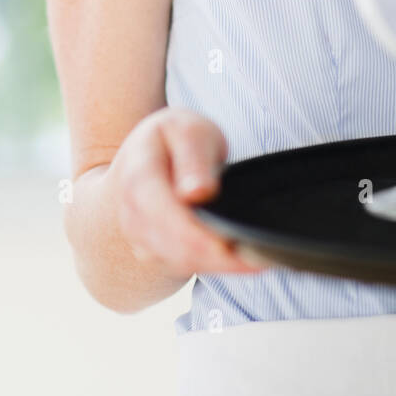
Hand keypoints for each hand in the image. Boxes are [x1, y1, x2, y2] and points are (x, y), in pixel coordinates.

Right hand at [111, 107, 270, 278]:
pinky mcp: (151, 252)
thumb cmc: (174, 139)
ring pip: (181, 263)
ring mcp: (138, 236)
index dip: (201, 238)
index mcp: (139, 176)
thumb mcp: (188, 130)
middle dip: (219, 258)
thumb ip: (193, 158)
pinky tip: (238, 257)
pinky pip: (183, 266)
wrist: (146, 152)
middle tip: (263, 258)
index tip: (237, 246)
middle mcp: (132, 213)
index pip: (167, 216)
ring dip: (219, 265)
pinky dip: (212, 265)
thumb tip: (197, 192)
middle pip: (175, 248)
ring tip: (258, 258)